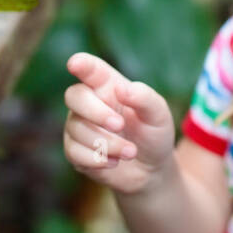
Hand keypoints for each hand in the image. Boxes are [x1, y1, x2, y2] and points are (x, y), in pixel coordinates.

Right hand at [62, 52, 174, 195]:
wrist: (151, 168)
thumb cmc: (153, 133)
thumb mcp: (158, 114)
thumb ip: (144, 98)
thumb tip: (122, 90)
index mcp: (108, 85)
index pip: (90, 69)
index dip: (82, 64)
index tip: (75, 64)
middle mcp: (88, 102)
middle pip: (74, 96)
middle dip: (96, 112)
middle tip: (120, 125)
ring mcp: (78, 126)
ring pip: (77, 129)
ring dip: (108, 143)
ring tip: (131, 152)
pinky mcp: (74, 151)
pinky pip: (74, 152)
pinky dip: (98, 159)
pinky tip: (115, 162)